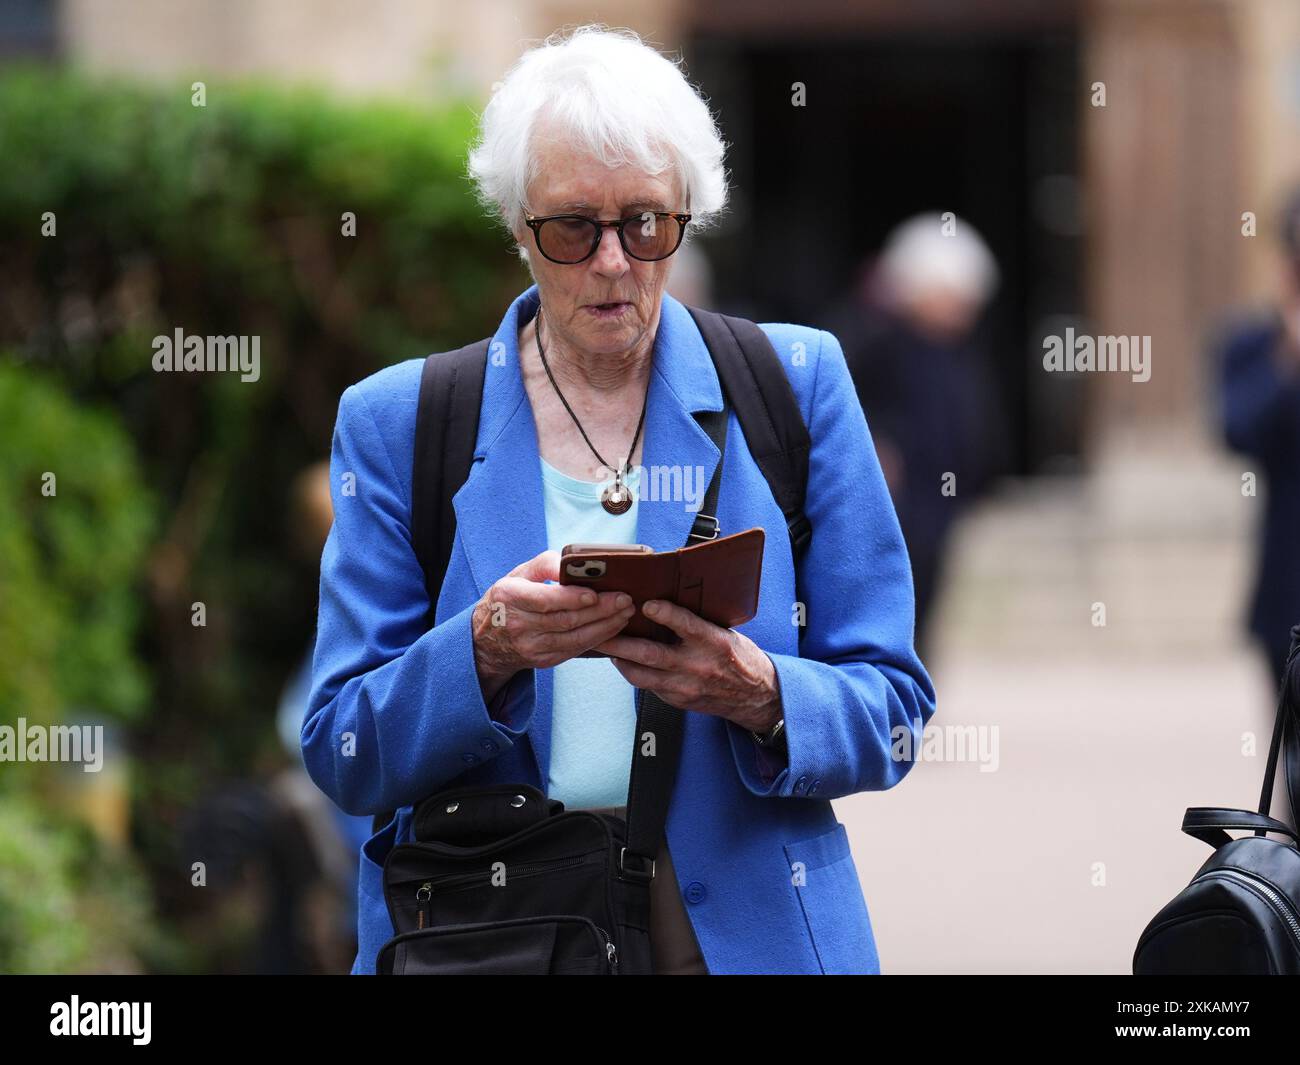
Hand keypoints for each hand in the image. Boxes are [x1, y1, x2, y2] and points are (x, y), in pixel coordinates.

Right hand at [472, 549, 635, 701]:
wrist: (487, 639)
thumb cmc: (510, 598)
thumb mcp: (519, 574)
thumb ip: (545, 564)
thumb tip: (572, 562)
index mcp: (510, 597)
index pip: (544, 600)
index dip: (571, 598)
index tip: (596, 593)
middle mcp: (518, 625)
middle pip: (565, 620)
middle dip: (600, 610)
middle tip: (625, 599)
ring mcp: (531, 647)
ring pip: (574, 638)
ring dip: (605, 626)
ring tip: (626, 612)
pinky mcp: (543, 660)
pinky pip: (575, 650)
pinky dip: (598, 639)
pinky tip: (614, 627)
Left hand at [593, 599, 781, 731]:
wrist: (756, 697)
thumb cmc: (740, 659)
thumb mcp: (726, 634)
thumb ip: (698, 623)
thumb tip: (665, 604)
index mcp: (714, 643)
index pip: (686, 625)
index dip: (665, 614)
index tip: (647, 604)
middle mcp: (698, 666)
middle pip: (650, 654)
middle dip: (620, 642)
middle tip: (601, 630)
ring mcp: (685, 687)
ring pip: (641, 674)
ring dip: (619, 659)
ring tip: (604, 645)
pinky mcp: (677, 700)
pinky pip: (647, 686)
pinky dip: (632, 672)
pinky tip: (623, 660)